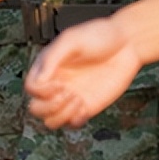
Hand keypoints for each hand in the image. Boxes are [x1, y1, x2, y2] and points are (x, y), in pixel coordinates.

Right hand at [24, 18, 140, 128]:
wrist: (127, 44)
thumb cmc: (100, 35)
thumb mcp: (72, 39)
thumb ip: (53, 57)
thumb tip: (40, 79)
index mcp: (48, 66)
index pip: (31, 87)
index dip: (41, 91)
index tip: (59, 83)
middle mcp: (56, 83)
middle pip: (35, 108)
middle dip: (48, 106)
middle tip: (68, 93)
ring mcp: (70, 96)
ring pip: (51, 120)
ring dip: (61, 115)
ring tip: (78, 100)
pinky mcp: (85, 106)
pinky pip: (71, 123)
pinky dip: (75, 120)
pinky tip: (85, 106)